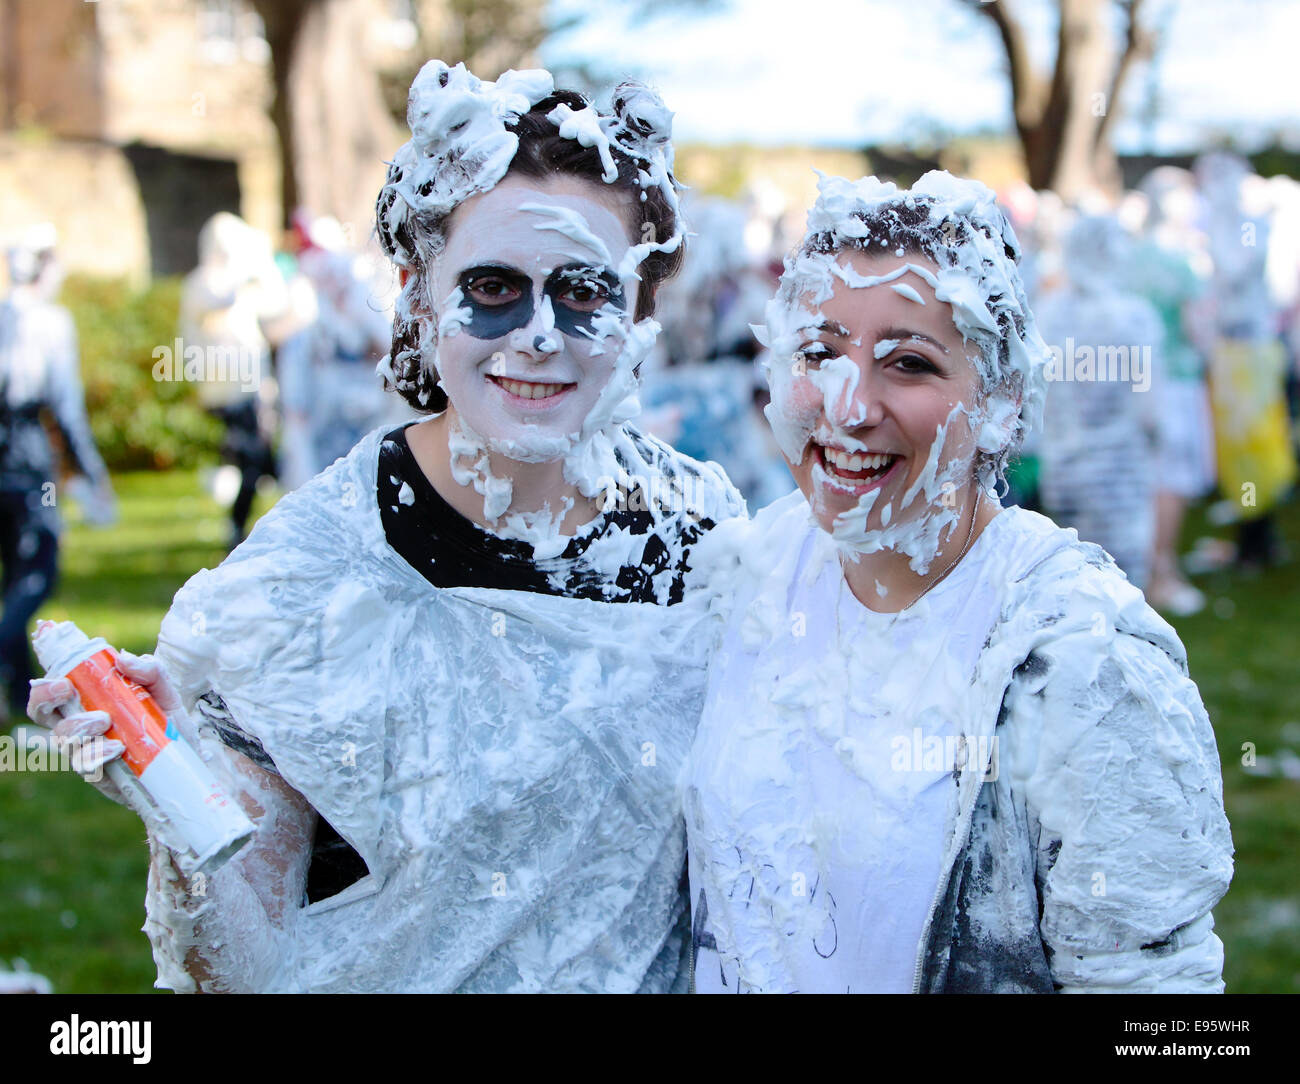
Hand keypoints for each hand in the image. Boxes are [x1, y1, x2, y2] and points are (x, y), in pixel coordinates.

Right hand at [27, 651, 199, 859]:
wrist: (184, 760)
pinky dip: (97, 753)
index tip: (64, 681)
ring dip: (79, 726)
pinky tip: (117, 748)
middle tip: (68, 691)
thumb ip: (150, 671)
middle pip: (41, 712)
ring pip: (62, 738)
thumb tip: (124, 658)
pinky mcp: (95, 773)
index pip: (53, 690)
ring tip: (106, 721)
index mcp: (88, 700)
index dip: (47, 685)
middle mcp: (78, 724)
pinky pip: (84, 764)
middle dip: (46, 700)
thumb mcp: (165, 692)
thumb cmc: (166, 722)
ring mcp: (84, 749)